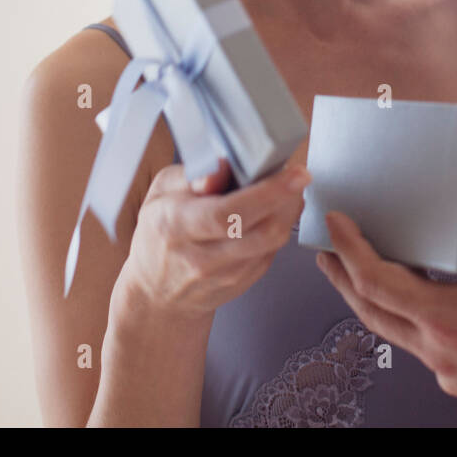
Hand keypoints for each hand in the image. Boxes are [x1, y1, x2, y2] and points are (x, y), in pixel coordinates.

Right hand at [117, 158, 310, 321]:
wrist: (159, 291)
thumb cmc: (159, 234)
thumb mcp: (162, 192)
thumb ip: (193, 175)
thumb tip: (223, 164)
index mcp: (176, 226)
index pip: (226, 214)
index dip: (266, 194)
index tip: (292, 174)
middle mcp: (201, 256)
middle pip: (261, 231)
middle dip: (289, 199)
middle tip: (298, 175)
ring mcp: (226, 275)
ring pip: (273, 241)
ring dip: (289, 211)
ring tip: (287, 189)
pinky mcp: (244, 281)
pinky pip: (273, 251)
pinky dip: (280, 226)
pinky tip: (274, 210)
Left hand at [315, 130, 456, 425]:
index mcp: (447, 319)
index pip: (375, 280)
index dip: (349, 249)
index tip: (334, 225)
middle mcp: (440, 350)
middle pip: (371, 311)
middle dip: (343, 278)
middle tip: (327, 253)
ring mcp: (453, 370)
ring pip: (396, 333)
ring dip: (376, 302)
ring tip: (368, 275)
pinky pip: (426, 348)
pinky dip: (413, 323)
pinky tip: (427, 307)